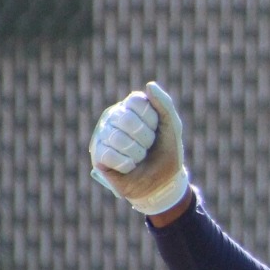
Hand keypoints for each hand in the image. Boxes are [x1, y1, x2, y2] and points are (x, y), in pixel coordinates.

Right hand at [88, 80, 190, 214]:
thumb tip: (150, 85)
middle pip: (126, 119)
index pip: (136, 102)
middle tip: (147, 147)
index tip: (156, 131)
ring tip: (138, 158)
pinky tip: (128, 167)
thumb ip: (164, 105)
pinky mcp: (97, 155)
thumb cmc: (166, 153)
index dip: (151, 120)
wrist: (162, 184)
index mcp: (130, 107)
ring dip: (136, 154)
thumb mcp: (172, 127)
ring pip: (118, 139)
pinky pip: (109, 155)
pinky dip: (125, 164)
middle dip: (144, 138)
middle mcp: (114, 117)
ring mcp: (103, 135)